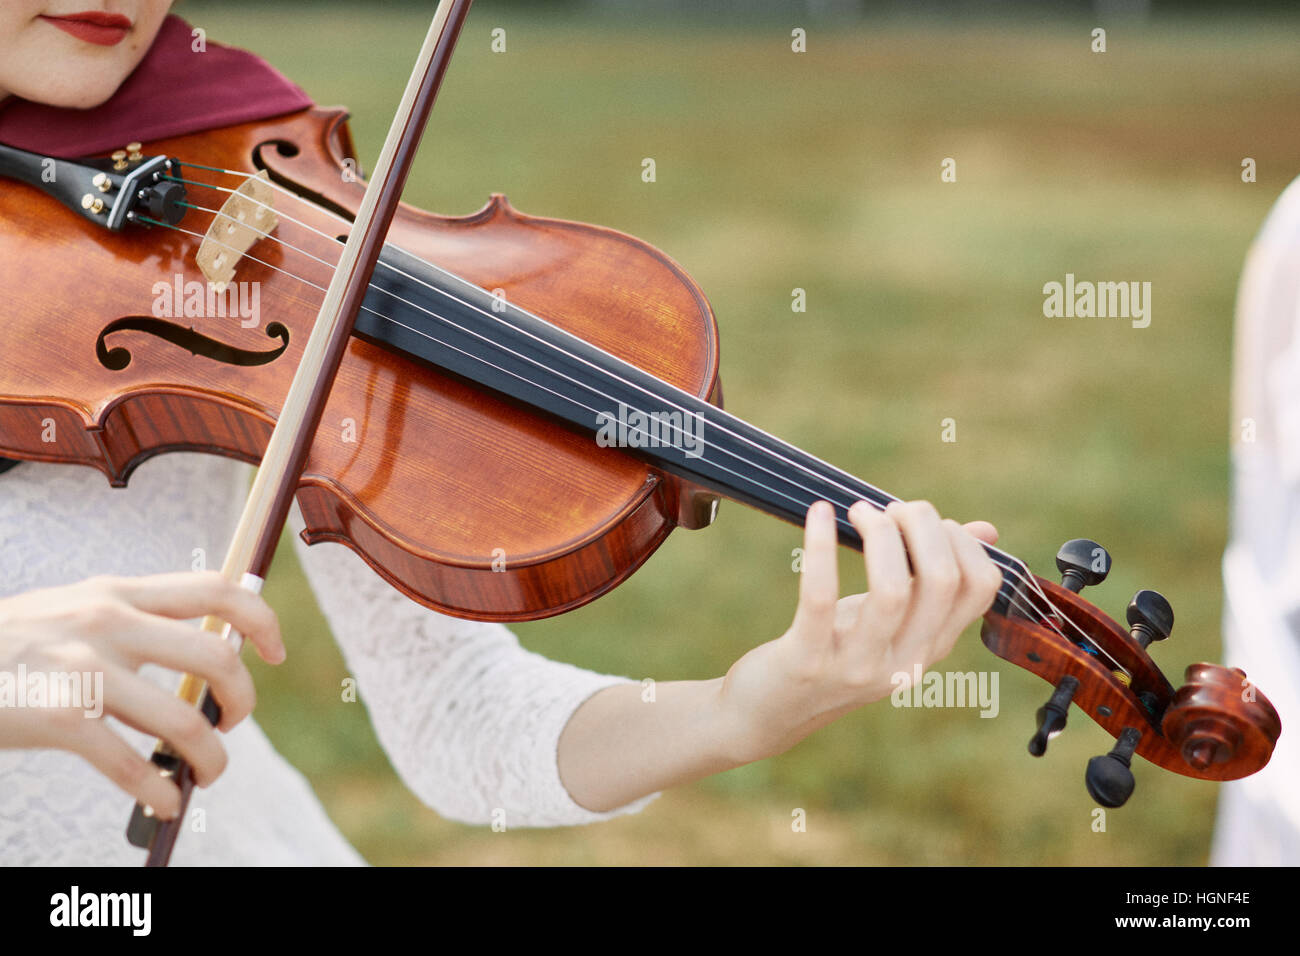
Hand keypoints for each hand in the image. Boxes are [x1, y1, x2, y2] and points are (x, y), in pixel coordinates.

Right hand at [0, 572, 283, 818]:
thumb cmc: (11, 650)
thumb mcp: (73, 614)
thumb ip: (134, 622)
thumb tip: (211, 652)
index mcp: (117, 593)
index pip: (217, 589)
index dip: (262, 620)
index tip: (276, 653)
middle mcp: (107, 623)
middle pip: (217, 656)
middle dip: (242, 700)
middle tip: (234, 722)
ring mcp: (83, 670)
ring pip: (185, 719)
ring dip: (210, 757)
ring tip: (206, 773)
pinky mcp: (58, 717)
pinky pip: (132, 764)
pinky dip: (159, 791)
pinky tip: (163, 801)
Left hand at [717, 499, 1002, 762]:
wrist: (768, 712)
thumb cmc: (833, 650)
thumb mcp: (889, 619)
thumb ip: (931, 580)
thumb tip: (985, 530)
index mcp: (932, 648)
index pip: (981, 586)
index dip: (960, 539)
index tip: (923, 522)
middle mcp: (905, 662)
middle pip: (943, 580)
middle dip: (922, 524)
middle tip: (889, 509)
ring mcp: (857, 666)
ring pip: (892, 590)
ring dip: (880, 533)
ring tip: (859, 512)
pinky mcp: (807, 661)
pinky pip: (819, 597)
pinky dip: (821, 547)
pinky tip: (819, 513)